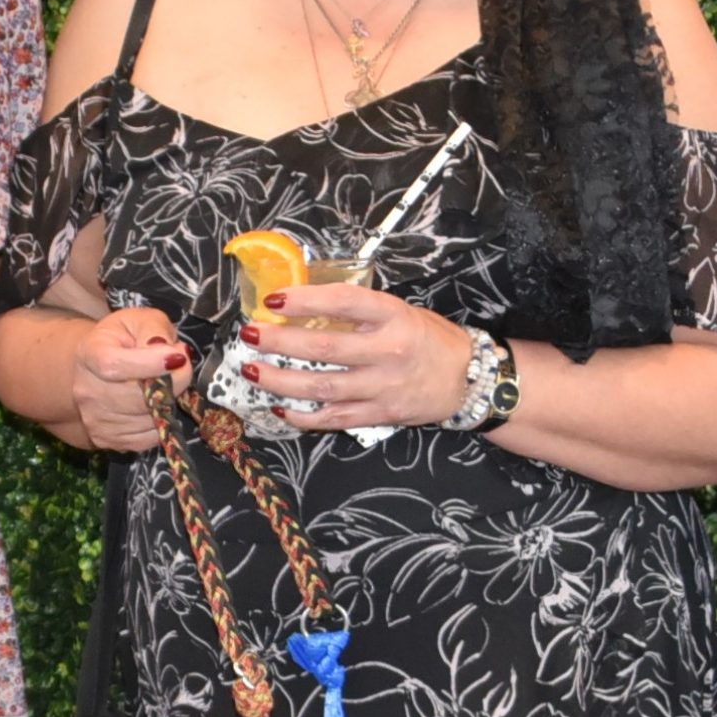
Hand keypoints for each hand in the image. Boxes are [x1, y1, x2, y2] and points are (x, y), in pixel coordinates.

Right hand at [72, 304, 192, 450]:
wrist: (98, 370)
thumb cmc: (122, 341)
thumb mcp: (138, 320)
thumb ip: (154, 329)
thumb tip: (173, 354)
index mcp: (89, 354)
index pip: (114, 365)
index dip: (150, 363)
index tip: (178, 356)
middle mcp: (87, 391)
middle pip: (137, 398)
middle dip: (173, 382)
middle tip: (182, 366)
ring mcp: (97, 420)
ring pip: (150, 419)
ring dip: (169, 402)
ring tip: (165, 382)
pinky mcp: (111, 441)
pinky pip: (151, 437)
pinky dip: (162, 420)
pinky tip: (156, 403)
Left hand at [238, 285, 473, 433]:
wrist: (468, 380)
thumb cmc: (429, 339)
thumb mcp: (400, 310)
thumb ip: (359, 310)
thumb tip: (304, 301)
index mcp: (393, 316)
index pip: (344, 302)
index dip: (306, 300)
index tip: (274, 299)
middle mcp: (388, 351)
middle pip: (323, 349)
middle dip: (278, 342)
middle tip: (249, 334)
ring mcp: (383, 387)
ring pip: (321, 387)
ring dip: (280, 381)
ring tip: (252, 371)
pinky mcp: (380, 415)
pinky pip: (333, 417)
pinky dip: (303, 415)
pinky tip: (279, 407)